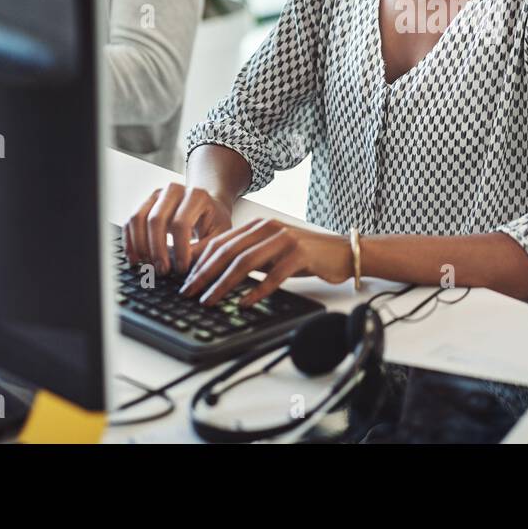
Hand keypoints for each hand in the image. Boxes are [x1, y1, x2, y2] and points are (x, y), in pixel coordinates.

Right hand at [123, 182, 232, 276]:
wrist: (207, 205)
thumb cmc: (214, 221)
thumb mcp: (220, 234)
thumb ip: (205, 249)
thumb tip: (184, 266)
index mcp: (197, 195)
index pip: (181, 223)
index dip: (179, 249)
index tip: (182, 269)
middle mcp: (174, 190)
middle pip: (156, 219)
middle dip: (156, 249)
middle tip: (162, 270)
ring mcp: (157, 195)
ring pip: (138, 218)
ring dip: (139, 245)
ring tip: (147, 266)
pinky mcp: (145, 203)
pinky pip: (130, 221)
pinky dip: (130, 241)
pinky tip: (134, 258)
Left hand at [179, 218, 352, 307]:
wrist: (341, 252)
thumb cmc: (304, 254)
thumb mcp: (270, 251)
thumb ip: (246, 255)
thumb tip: (213, 272)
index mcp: (258, 225)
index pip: (221, 242)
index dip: (201, 262)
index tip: (186, 282)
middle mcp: (269, 228)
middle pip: (229, 251)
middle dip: (205, 274)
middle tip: (190, 293)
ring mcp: (285, 240)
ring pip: (246, 262)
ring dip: (224, 283)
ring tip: (211, 300)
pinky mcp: (300, 254)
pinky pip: (274, 275)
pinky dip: (256, 290)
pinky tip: (245, 302)